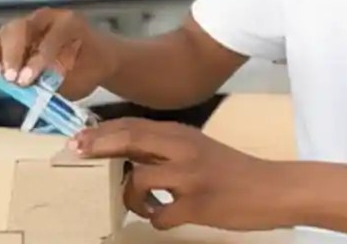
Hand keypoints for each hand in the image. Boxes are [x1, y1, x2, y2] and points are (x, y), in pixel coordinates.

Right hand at [0, 7, 118, 97]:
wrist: (94, 59)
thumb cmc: (89, 68)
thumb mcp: (82, 76)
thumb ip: (58, 79)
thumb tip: (33, 84)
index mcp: (69, 22)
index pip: (50, 37)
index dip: (38, 59)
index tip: (28, 80)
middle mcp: (47, 18)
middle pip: (21, 27)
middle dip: (14, 53)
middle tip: (12, 78)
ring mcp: (29, 24)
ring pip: (6, 31)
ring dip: (2, 55)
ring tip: (4, 75)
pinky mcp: (15, 36)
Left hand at [73, 118, 290, 231]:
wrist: (271, 189)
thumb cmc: (232, 170)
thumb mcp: (198, 147)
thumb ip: (167, 146)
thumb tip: (128, 152)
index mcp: (181, 134)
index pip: (132, 125)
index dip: (101, 131)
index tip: (77, 138)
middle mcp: (182, 149)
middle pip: (128, 140)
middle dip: (97, 147)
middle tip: (75, 154)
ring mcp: (189, 177)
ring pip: (137, 181)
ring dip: (131, 198)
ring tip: (143, 206)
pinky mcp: (197, 204)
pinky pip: (160, 216)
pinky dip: (156, 220)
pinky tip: (165, 218)